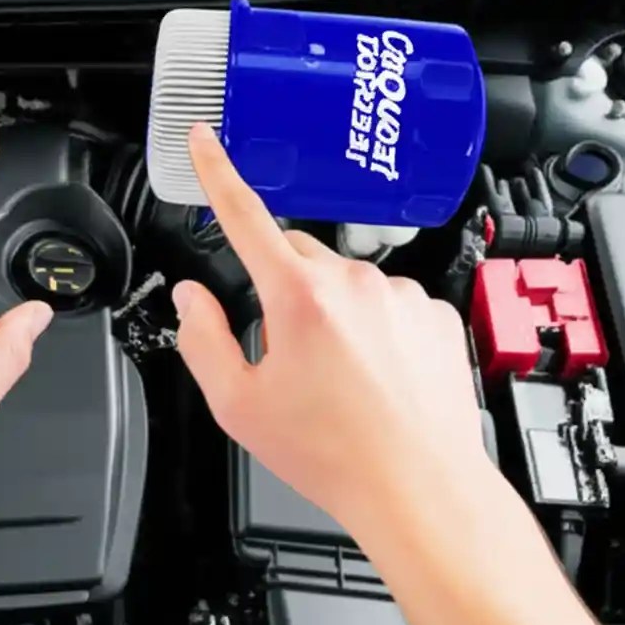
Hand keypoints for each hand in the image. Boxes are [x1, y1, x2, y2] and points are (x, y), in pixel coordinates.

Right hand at [172, 122, 487, 528]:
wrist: (418, 486)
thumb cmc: (332, 453)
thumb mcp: (238, 405)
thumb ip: (203, 339)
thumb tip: (193, 298)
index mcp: (297, 298)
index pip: (245, 216)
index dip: (217, 173)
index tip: (204, 138)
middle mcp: (352, 283)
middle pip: (293, 256)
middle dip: (278, 288)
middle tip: (282, 352)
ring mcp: (398, 295)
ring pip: (341, 281)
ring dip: (328, 310)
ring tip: (338, 377)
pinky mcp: (431, 313)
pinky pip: (385, 301)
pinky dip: (371, 326)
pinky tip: (374, 375)